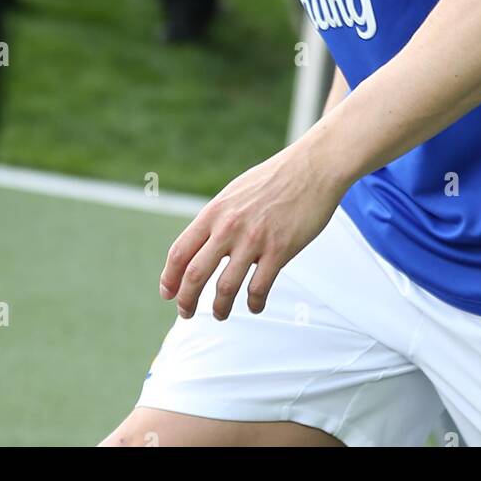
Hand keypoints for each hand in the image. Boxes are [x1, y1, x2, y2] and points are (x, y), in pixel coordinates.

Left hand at [159, 141, 344, 320]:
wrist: (312, 166)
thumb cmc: (274, 179)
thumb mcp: (235, 193)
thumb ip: (218, 218)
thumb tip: (202, 246)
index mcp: (215, 211)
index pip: (180, 252)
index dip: (169, 278)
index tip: (168, 294)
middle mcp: (229, 226)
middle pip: (195, 275)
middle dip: (186, 301)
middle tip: (187, 313)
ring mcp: (254, 239)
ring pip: (225, 288)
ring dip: (220, 308)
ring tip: (221, 314)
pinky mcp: (280, 249)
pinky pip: (259, 288)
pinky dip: (254, 303)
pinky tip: (255, 305)